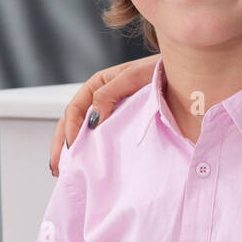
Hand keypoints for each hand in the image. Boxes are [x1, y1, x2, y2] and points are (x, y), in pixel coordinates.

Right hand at [49, 56, 159, 174]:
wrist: (183, 75)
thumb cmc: (160, 70)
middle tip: (58, 167)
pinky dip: (91, 151)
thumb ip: (108, 94)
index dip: (70, 128)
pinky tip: (88, 164)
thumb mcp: (132, 77)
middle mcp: (101, 99)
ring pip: (84, 133)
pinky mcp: (123, 124)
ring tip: (66, 171)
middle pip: (73, 123)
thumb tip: (92, 121)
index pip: (75, 109)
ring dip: (73, 151)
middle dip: (62, 145)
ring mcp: (111, 113)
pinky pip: (102, 138)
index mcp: (98, 84)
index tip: (72, 146)